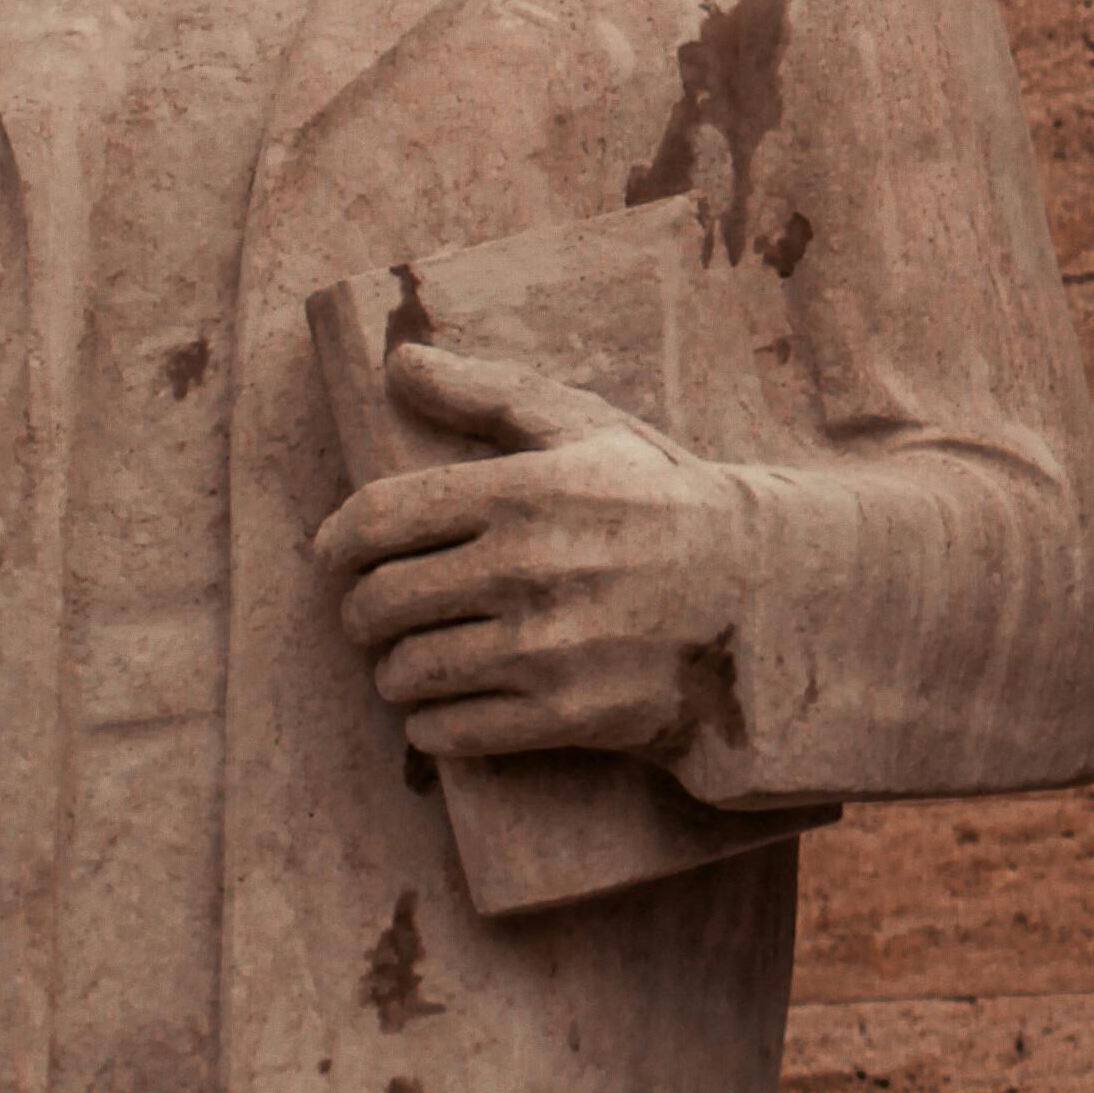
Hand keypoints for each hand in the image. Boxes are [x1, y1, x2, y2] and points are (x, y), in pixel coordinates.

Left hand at [315, 341, 756, 763]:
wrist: (761, 597)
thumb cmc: (662, 503)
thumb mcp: (586, 429)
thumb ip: (488, 394)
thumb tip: (399, 361)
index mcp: (525, 491)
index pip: (378, 518)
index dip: (335, 542)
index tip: (332, 555)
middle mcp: (528, 567)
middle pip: (380, 601)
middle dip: (360, 611)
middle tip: (375, 613)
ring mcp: (546, 647)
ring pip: (406, 671)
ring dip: (393, 670)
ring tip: (411, 660)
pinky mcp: (565, 714)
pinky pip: (448, 731)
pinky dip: (429, 723)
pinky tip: (446, 705)